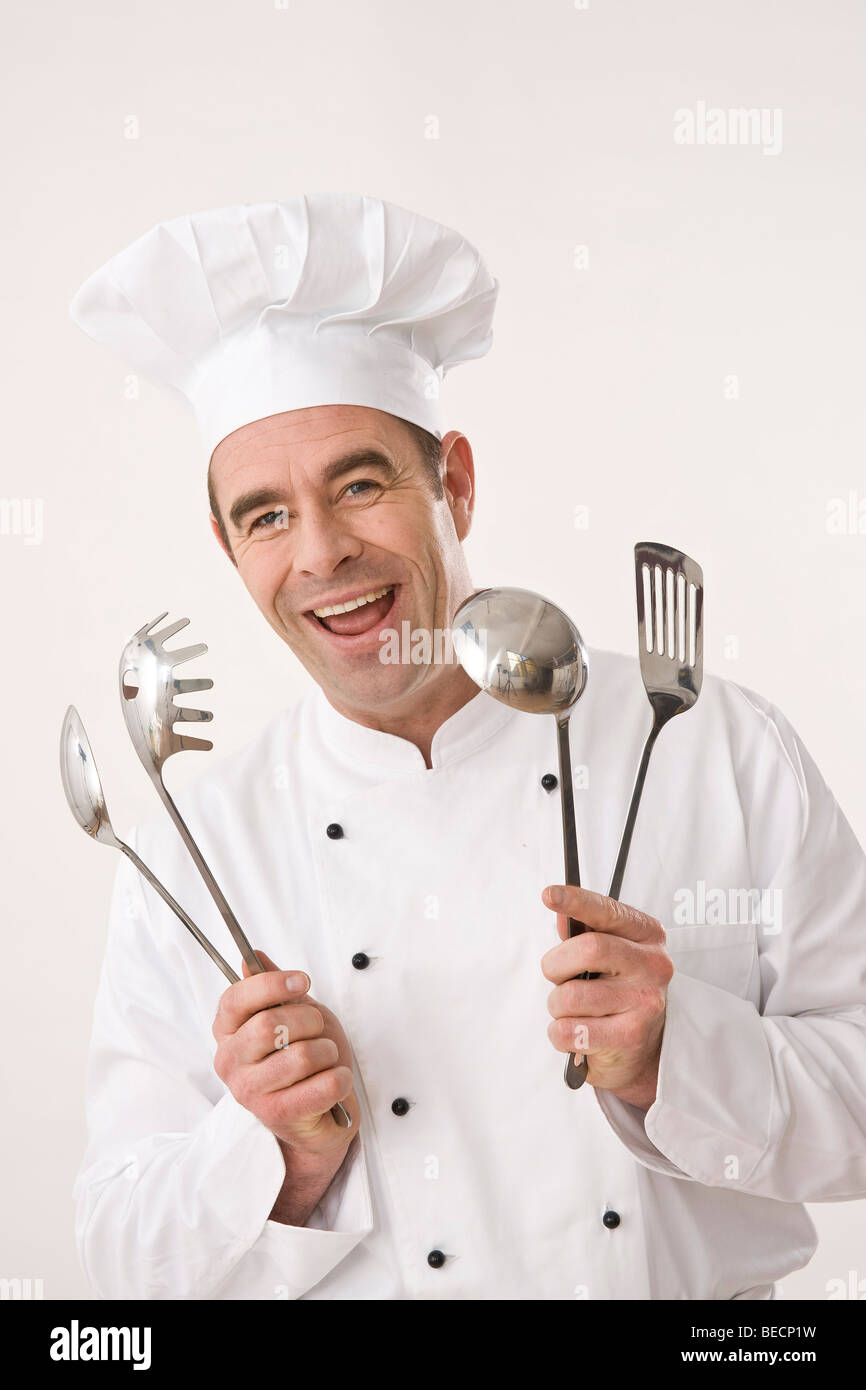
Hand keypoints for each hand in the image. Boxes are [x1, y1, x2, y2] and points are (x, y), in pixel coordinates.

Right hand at [212, 949, 358, 1163]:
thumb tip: (252, 956)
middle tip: (318, 1029)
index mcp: (228, 1030)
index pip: (236, 998)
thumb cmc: (305, 1057)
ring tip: (325, 1059)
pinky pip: (323, 1085)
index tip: (302, 980)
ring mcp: (249, 1091)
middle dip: (309, 1021)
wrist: (320, 1112)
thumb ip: (272, 987)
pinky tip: (335, 1080)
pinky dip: (340, 1078)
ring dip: (328, 1052)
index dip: (272, 984)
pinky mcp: (276, 1115)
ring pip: (301, 1055)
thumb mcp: (292, 1014)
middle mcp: (229, 1061)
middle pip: (270, 1024)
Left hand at [540, 885, 673, 1108]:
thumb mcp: (608, 956)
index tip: (550, 894)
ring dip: (557, 1005)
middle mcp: (653, 965)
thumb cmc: (617, 992)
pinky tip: (576, 1033)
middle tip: (556, 976)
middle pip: (588, 949)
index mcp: (647, 935)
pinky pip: (569, 1030)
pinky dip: (559, 1033)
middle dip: (556, 965)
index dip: (577, 901)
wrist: (642, 1049)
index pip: (608, 911)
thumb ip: (584, 932)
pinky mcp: (630, 1036)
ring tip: (571, 1011)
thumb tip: (562, 915)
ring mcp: (645, 1002)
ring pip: (571, 996)